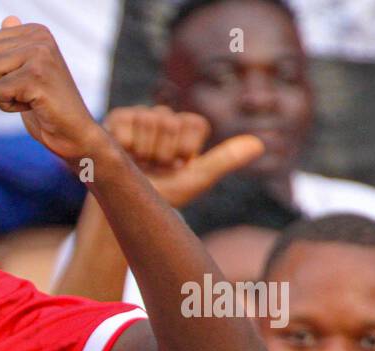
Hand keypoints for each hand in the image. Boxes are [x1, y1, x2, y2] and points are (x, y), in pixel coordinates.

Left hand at [0, 17, 105, 163]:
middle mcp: (39, 38)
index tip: (22, 79)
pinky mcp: (35, 76)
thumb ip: (16, 45)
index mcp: (36, 32)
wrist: (72, 130)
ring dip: (2, 94)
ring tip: (28, 96)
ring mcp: (39, 55)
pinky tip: (32, 105)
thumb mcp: (29, 70)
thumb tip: (8, 19)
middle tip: (24, 90)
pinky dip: (8, 106)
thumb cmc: (47, 103)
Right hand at [103, 105, 264, 207]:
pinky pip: (126, 121)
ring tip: (137, 165)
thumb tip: (260, 144)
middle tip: (154, 169)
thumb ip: (225, 160)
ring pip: (149, 120)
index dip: (186, 149)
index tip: (177, 167)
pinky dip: (125, 144)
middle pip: (170, 121)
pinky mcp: (115, 119)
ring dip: (143, 151)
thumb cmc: (159, 197)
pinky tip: (122, 155)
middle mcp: (165, 118)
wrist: (123, 210)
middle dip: (162, 153)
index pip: (195, 123)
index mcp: (185, 128)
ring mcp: (140, 116)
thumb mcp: (195, 181)